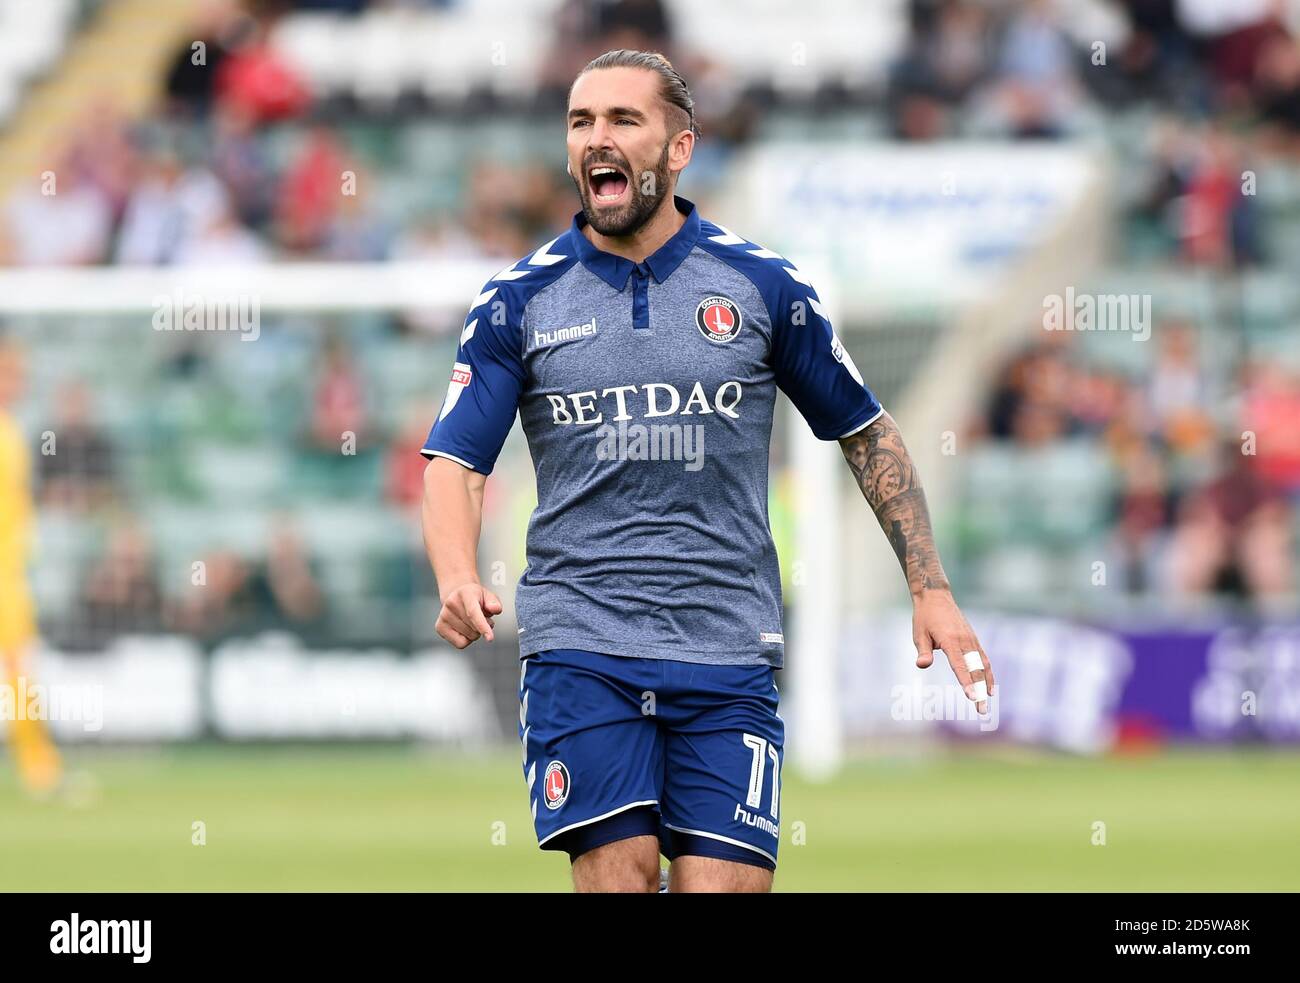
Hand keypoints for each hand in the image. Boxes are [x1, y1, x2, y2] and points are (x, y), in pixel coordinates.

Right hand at [436, 582, 502, 648]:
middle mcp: (451, 603)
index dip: (482, 626)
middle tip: (482, 617)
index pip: (473, 613)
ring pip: (468, 637)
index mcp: (464, 593)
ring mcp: (443, 616)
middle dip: (482, 627)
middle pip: (473, 629)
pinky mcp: (439, 627)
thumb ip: (495, 603)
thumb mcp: (489, 596)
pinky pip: (460, 644)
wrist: (458, 596)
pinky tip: (465, 628)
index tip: (490, 638)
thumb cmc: (476, 598)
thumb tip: (495, 609)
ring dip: (475, 633)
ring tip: (472, 621)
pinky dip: (467, 639)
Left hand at [911, 589, 994, 713]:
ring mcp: (971, 640)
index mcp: (950, 641)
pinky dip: (988, 672)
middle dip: (980, 691)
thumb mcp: (919, 634)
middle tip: (982, 711)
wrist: (936, 597)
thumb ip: (923, 651)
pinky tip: (989, 686)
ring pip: (983, 665)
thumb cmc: (924, 618)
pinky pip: (983, 658)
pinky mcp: (973, 639)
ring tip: (988, 701)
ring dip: (987, 684)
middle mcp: (964, 641)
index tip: (972, 698)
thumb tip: (922, 665)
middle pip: (975, 670)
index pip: (960, 666)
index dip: (966, 683)